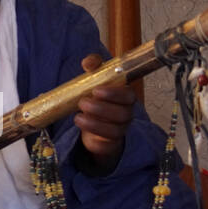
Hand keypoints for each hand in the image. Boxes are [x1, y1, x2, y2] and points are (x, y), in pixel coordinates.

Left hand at [73, 54, 133, 174]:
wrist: (93, 123)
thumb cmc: (97, 98)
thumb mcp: (95, 78)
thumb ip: (94, 66)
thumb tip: (88, 63)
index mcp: (125, 97)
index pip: (129, 95)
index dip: (114, 94)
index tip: (96, 90)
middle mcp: (126, 114)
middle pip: (122, 114)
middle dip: (101, 108)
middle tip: (82, 103)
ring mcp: (120, 130)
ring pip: (115, 130)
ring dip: (95, 123)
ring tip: (78, 117)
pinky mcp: (110, 144)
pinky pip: (107, 145)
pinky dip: (94, 138)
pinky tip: (82, 129)